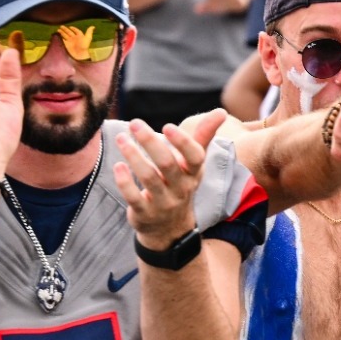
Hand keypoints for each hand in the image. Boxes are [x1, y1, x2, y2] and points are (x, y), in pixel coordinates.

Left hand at [112, 117, 222, 248]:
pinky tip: (118, 166)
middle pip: (168, 164)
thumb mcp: (193, 163)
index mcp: (193, 173)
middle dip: (150, 142)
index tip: (167, 126)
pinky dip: (125, 182)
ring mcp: (163, 202)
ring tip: (121, 138)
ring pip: (149, 178)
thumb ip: (204, 136)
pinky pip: (134, 197)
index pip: (195, 157)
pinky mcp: (145, 213)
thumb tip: (222, 111)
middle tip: (134, 123)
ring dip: (134, 156)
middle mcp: (181, 188)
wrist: (170, 228)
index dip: (183, 142)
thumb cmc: (180, 183)